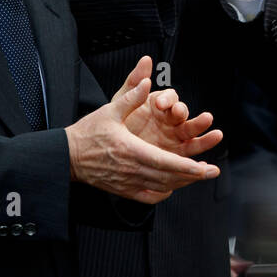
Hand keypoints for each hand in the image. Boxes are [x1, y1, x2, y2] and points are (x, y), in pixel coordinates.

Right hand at [65, 56, 219, 202]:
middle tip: (211, 172)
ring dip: (182, 183)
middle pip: (169, 177)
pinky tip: (172, 187)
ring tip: (198, 177)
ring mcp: (127, 182)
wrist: (66, 156)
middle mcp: (132, 169)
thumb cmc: (87, 132)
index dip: (187, 167)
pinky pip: (147, 196)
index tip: (203, 168)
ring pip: (161, 186)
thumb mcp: (109, 110)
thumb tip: (147, 80)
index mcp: (131, 150)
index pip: (165, 162)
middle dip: (193, 176)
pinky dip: (162, 193)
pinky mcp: (123, 190)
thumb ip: (131, 97)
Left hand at [118, 57, 222, 158]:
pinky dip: (200, 157)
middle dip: (188, 115)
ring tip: (217, 135)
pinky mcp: (175, 154)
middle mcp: (170, 120)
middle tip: (188, 116)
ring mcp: (175, 137)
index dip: (168, 100)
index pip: (170, 98)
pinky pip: (190, 154)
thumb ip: (135, 81)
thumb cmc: (117, 124)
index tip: (162, 104)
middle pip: (184, 114)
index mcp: (159, 106)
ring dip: (205, 134)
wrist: (111, 152)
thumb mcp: (122, 102)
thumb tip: (146, 59)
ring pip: (193, 133)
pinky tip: (206, 162)